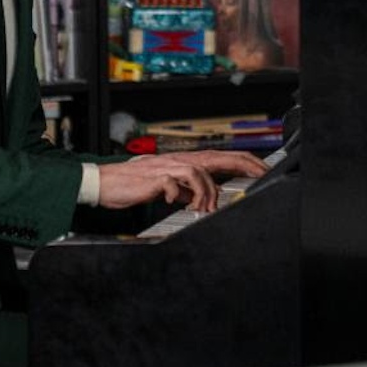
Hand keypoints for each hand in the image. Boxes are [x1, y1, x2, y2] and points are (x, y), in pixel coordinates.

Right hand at [96, 151, 265, 211]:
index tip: (262, 170)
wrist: (104, 183)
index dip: (243, 161)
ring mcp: (167, 167)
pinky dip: (180, 194)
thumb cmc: (131, 185)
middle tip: (260, 174)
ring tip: (203, 209)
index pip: (219, 158)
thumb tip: (197, 197)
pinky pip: (175, 183)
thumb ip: (182, 189)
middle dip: (242, 164)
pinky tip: (176, 203)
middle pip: (217, 157)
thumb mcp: (165, 187)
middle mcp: (178, 161)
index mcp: (183, 163)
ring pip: (199, 171)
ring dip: (207, 191)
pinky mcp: (155, 178)